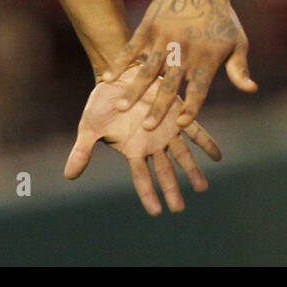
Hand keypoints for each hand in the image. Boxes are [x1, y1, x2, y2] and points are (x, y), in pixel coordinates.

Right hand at [64, 68, 222, 214]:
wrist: (119, 74)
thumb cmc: (102, 102)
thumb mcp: (89, 126)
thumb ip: (82, 151)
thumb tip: (69, 176)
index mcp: (132, 150)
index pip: (141, 178)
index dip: (148, 194)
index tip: (156, 212)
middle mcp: (152, 144)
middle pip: (164, 171)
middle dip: (172, 189)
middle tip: (180, 208)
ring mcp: (165, 130)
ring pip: (181, 155)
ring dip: (192, 170)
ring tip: (202, 187)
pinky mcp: (176, 113)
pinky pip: (194, 130)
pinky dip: (205, 142)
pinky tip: (217, 156)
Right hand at [101, 0, 256, 130]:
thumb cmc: (221, 17)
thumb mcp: (237, 41)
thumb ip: (239, 68)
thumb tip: (251, 90)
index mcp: (207, 57)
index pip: (199, 88)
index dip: (191, 106)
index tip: (182, 123)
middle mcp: (184, 50)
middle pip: (170, 84)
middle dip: (158, 107)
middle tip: (147, 128)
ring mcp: (164, 38)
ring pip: (147, 69)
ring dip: (134, 90)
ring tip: (121, 107)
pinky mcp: (149, 27)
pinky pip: (132, 48)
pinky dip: (120, 63)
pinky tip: (108, 78)